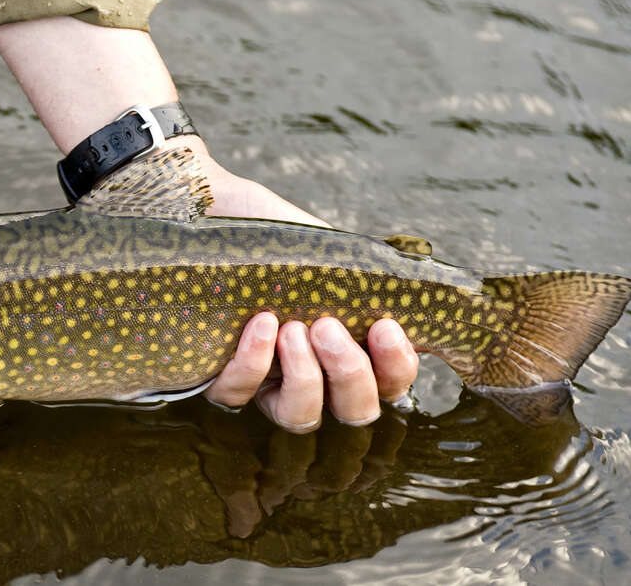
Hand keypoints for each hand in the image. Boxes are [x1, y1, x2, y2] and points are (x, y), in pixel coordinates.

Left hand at [188, 145, 419, 431]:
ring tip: (293, 328)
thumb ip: (369, 281)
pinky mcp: (219, 380)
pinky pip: (238, 394)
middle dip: (350, 373)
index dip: (396, 367)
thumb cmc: (278, 239)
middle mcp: (314, 379)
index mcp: (351, 351)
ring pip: (301, 418)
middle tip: (328, 326)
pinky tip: (261, 323)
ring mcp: (267, 387)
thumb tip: (415, 290)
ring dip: (305, 377)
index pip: (390, 385)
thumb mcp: (331, 255)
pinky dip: (253, 362)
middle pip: (355, 414)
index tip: (384, 325)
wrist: (215, 212)